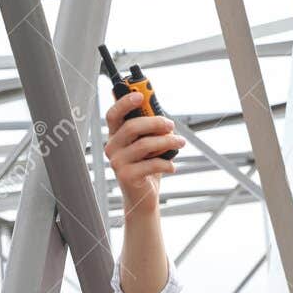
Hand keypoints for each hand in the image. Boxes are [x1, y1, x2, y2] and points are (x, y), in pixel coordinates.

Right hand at [104, 91, 182, 205]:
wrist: (143, 197)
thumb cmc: (146, 167)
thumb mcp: (148, 144)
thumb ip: (150, 129)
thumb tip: (161, 113)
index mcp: (115, 135)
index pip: (113, 114)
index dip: (124, 102)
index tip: (140, 95)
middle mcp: (112, 147)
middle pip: (132, 127)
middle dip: (156, 123)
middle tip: (171, 125)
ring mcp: (117, 162)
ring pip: (144, 145)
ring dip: (167, 141)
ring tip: (180, 143)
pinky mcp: (126, 176)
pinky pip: (151, 164)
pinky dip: (166, 163)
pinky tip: (172, 166)